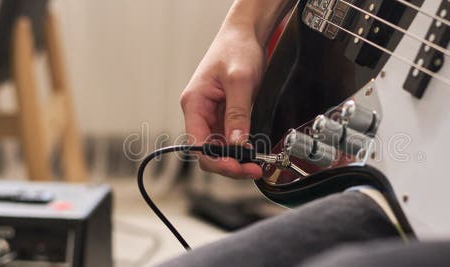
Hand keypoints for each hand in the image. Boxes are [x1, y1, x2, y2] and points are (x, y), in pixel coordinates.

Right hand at [180, 24, 264, 178]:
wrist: (245, 34)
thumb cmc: (236, 49)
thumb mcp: (240, 81)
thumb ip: (238, 114)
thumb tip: (237, 143)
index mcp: (194, 103)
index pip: (197, 143)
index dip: (216, 160)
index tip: (237, 166)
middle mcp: (199, 112)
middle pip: (207, 151)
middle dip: (228, 164)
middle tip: (251, 170)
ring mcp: (212, 114)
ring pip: (219, 148)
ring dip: (236, 159)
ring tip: (255, 165)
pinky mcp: (225, 114)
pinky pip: (229, 139)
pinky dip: (240, 148)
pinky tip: (253, 153)